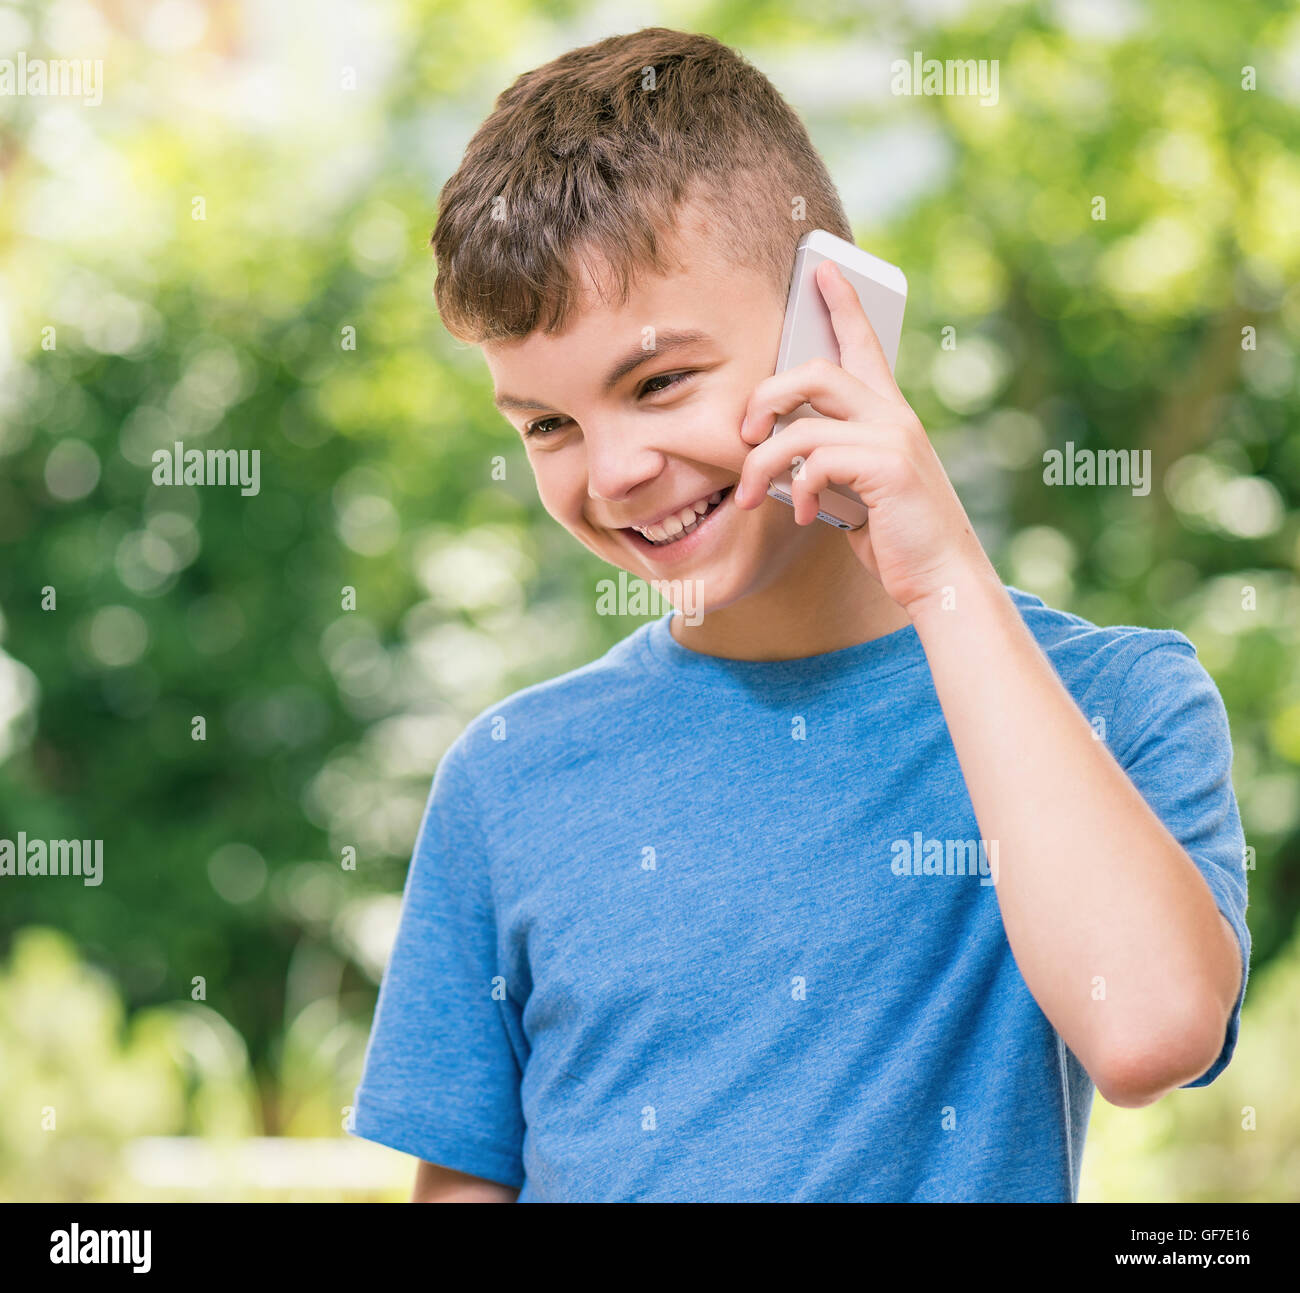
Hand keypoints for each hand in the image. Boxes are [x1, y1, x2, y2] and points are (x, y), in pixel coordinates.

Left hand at [732, 259, 993, 616]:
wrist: (943, 581)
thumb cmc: (898, 538)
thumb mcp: (858, 490)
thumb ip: (830, 460)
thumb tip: (777, 453)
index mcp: (890, 415)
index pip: (864, 344)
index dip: (842, 303)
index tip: (821, 268)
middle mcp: (895, 416)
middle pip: (814, 372)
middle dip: (766, 397)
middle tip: (744, 434)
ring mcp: (893, 439)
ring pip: (801, 423)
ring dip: (761, 462)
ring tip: (750, 495)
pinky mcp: (887, 468)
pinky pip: (815, 461)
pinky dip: (796, 490)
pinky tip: (801, 515)